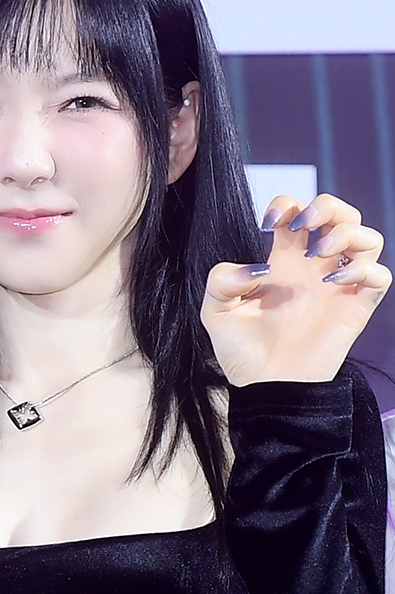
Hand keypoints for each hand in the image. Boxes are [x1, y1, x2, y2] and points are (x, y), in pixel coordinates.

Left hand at [200, 193, 391, 385]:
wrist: (263, 389)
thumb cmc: (241, 352)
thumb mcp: (215, 312)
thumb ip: (221, 280)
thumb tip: (253, 268)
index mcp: (284, 261)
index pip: (298, 212)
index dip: (288, 204)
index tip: (270, 223)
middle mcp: (314, 269)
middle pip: (341, 214)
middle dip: (328, 205)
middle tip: (305, 224)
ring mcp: (337, 287)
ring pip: (368, 238)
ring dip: (348, 232)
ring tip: (319, 253)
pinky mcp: (354, 309)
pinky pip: (380, 276)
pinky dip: (363, 268)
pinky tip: (333, 281)